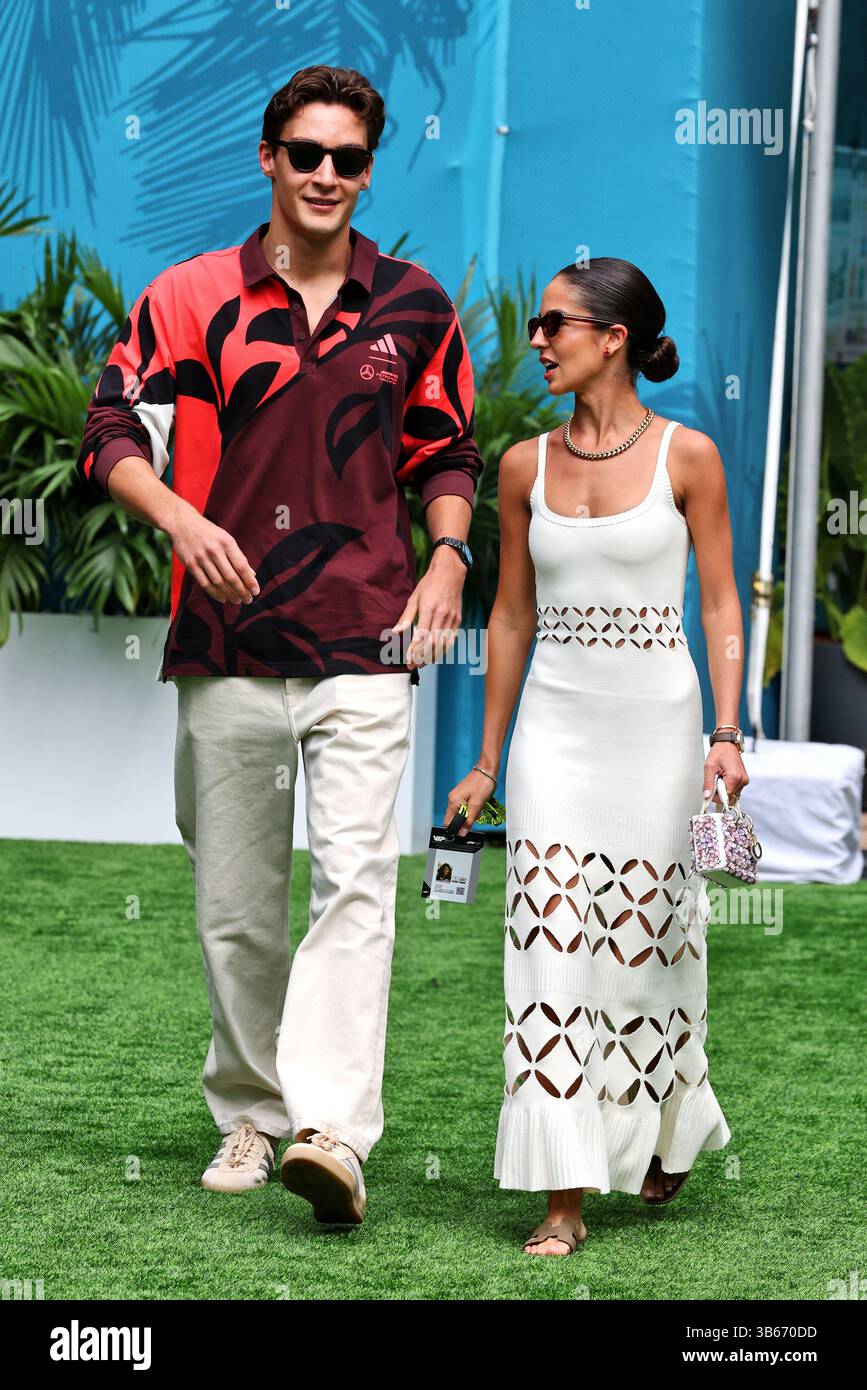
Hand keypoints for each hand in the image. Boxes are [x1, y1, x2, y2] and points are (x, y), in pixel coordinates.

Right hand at [169, 500, 259, 604]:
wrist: (183, 523)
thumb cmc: (209, 532)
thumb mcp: (226, 539)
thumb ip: (238, 556)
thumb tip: (251, 574)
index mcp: (226, 543)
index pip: (241, 566)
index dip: (249, 581)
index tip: (255, 591)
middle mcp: (214, 550)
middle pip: (231, 577)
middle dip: (241, 591)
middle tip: (248, 600)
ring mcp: (201, 558)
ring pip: (218, 582)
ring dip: (230, 594)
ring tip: (237, 601)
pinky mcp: (190, 564)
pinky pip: (204, 583)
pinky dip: (215, 593)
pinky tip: (223, 598)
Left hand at [391, 545, 464, 669]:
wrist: (450, 573)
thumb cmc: (429, 584)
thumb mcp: (414, 598)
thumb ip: (406, 617)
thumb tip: (396, 632)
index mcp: (429, 609)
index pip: (421, 636)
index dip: (414, 651)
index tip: (408, 660)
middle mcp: (442, 615)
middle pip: (432, 643)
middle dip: (422, 657)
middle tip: (413, 666)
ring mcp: (452, 618)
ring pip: (443, 643)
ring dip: (433, 656)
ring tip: (423, 663)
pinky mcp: (458, 619)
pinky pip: (451, 639)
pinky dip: (443, 649)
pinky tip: (436, 654)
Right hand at [444, 768, 496, 837]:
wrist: (486, 770)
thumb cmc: (482, 784)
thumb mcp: (477, 805)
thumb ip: (469, 820)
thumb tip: (462, 832)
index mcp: (453, 802)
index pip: (448, 822)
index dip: (457, 828)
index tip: (467, 828)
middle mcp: (452, 798)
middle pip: (455, 818)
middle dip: (466, 820)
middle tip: (477, 813)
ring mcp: (457, 796)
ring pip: (461, 812)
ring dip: (471, 813)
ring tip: (479, 806)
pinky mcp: (462, 794)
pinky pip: (465, 806)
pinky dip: (472, 808)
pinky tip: (479, 803)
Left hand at [703, 742, 748, 806]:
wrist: (727, 743)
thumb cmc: (719, 752)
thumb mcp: (709, 767)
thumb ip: (708, 783)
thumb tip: (707, 796)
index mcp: (735, 777)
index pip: (726, 797)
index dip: (716, 797)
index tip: (710, 791)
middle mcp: (742, 780)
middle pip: (730, 797)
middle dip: (720, 793)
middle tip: (715, 782)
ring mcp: (744, 780)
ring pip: (732, 794)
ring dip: (724, 789)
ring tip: (720, 777)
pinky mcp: (744, 779)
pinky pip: (735, 789)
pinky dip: (728, 786)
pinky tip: (724, 777)